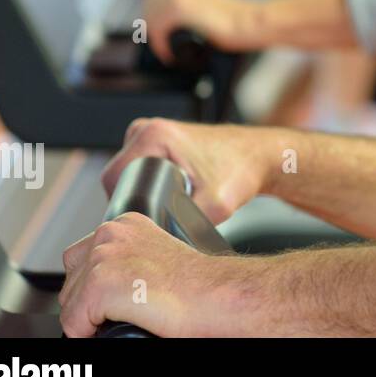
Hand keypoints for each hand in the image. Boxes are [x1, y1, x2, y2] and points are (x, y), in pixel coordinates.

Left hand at [59, 212, 239, 336]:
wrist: (216, 295)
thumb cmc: (198, 285)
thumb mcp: (155, 257)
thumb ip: (126, 259)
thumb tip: (108, 287)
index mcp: (125, 224)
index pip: (80, 258)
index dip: (93, 286)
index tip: (114, 299)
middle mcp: (110, 235)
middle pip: (70, 281)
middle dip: (87, 302)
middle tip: (120, 312)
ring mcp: (103, 258)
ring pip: (69, 304)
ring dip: (90, 318)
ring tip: (126, 316)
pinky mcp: (100, 285)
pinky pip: (72, 324)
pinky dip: (89, 333)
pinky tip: (120, 324)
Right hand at [101, 118, 279, 223]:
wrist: (261, 156)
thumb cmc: (243, 170)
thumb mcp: (217, 205)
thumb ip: (187, 227)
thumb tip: (162, 247)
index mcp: (154, 136)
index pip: (114, 180)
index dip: (124, 206)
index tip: (145, 221)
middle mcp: (148, 129)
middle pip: (119, 179)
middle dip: (136, 202)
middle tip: (165, 214)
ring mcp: (152, 133)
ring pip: (128, 177)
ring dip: (144, 195)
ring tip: (174, 202)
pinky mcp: (160, 142)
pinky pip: (139, 171)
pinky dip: (150, 186)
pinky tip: (173, 195)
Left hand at [142, 0, 258, 61]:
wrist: (252, 20)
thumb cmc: (238, 19)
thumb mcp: (210, 5)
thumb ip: (192, 7)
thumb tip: (170, 23)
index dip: (155, 18)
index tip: (163, 35)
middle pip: (149, 6)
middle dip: (153, 28)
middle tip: (163, 46)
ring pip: (151, 17)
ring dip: (156, 37)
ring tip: (168, 52)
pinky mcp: (180, 6)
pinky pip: (157, 27)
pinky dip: (160, 43)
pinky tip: (169, 53)